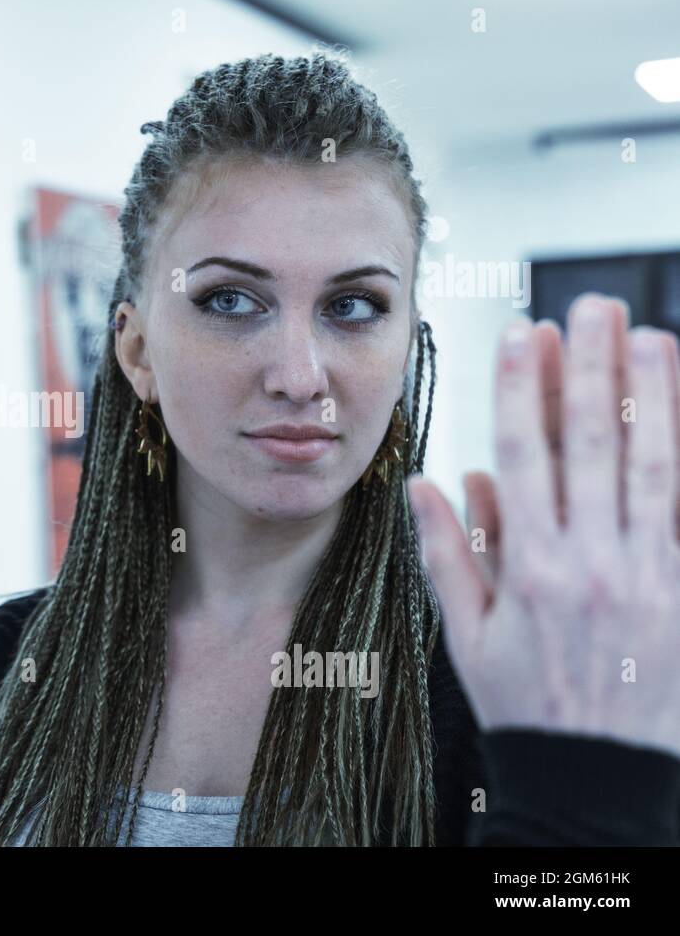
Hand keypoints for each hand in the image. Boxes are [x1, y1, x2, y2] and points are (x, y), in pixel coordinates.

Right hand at [409, 294, 679, 758]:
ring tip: (649, 336)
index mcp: (529, 570)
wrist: (598, 771)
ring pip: (651, 466)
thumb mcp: (467, 635)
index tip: (520, 335)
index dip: (519, 389)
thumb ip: (449, 553)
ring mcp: (648, 572)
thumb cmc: (527, 702)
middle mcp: (592, 562)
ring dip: (651, 396)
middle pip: (591, 445)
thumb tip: (428, 483)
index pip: (523, 456)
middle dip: (590, 368)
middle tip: (591, 307)